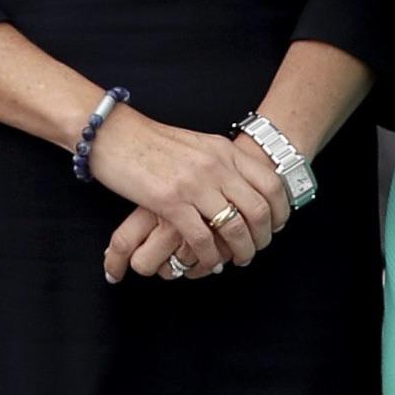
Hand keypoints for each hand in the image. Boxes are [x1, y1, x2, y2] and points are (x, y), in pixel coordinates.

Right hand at [100, 131, 290, 282]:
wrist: (114, 133)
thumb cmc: (152, 141)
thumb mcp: (197, 144)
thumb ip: (220, 162)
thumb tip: (240, 185)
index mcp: (224, 150)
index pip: (270, 184)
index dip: (280, 211)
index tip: (276, 227)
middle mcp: (216, 165)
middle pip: (258, 210)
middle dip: (263, 237)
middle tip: (256, 249)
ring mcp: (194, 183)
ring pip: (234, 227)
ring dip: (240, 250)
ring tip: (236, 260)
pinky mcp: (170, 201)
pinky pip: (202, 238)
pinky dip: (209, 256)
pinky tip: (207, 261)